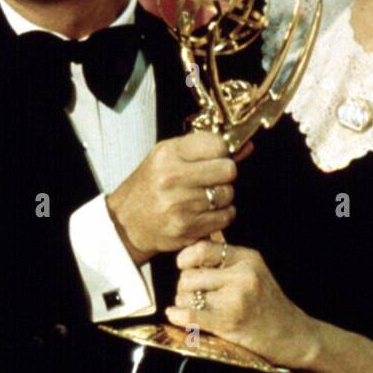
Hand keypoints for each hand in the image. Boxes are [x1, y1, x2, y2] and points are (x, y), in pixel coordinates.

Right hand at [106, 132, 238, 264]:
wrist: (126, 222)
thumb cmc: (150, 186)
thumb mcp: (169, 158)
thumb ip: (205, 149)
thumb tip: (246, 147)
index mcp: (168, 154)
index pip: (218, 144)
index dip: (222, 151)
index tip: (214, 158)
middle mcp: (172, 178)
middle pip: (228, 170)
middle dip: (225, 174)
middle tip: (212, 179)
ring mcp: (180, 205)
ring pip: (228, 194)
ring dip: (222, 196)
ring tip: (204, 197)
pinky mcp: (188, 228)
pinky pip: (226, 216)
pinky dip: (221, 215)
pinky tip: (204, 212)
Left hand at [166, 240, 319, 369]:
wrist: (292, 334)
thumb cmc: (269, 304)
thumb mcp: (255, 270)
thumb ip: (228, 258)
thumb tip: (198, 242)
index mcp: (247, 258)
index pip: (202, 249)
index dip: (185, 258)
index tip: (184, 266)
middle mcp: (242, 275)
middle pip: (189, 275)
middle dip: (185, 287)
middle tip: (194, 295)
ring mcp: (236, 299)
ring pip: (186, 296)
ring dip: (184, 305)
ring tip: (197, 309)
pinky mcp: (229, 321)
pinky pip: (190, 315)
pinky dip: (177, 316)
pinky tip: (175, 316)